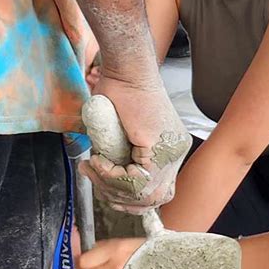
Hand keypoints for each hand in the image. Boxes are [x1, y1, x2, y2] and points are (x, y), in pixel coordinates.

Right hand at [80, 69, 191, 209]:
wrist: (126, 70)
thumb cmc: (119, 94)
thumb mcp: (122, 136)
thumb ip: (122, 159)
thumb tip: (111, 186)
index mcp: (170, 151)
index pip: (158, 193)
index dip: (129, 199)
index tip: (104, 187)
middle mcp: (175, 153)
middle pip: (153, 198)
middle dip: (118, 197)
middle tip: (94, 178)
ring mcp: (171, 151)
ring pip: (142, 193)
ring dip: (109, 185)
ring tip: (92, 167)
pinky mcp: (159, 146)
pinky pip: (134, 180)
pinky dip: (109, 175)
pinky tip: (97, 160)